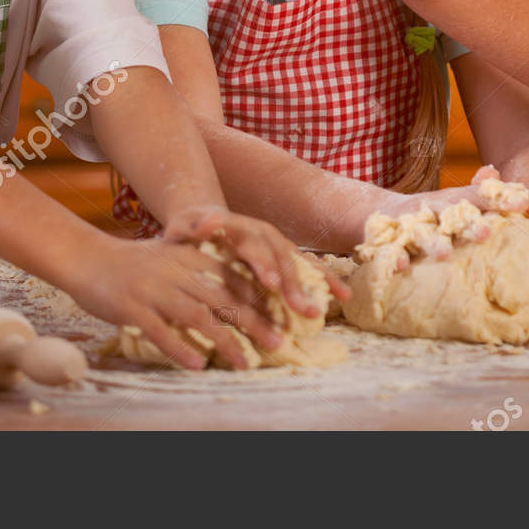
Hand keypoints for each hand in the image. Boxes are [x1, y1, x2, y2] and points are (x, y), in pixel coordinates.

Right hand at [66, 234, 287, 369]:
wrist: (86, 257)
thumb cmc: (131, 262)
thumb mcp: (168, 255)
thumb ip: (196, 268)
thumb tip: (230, 294)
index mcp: (187, 257)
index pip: (230, 277)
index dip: (257, 298)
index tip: (279, 316)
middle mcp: (175, 271)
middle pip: (221, 299)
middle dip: (253, 321)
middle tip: (276, 341)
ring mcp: (153, 290)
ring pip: (197, 317)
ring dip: (224, 341)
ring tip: (243, 363)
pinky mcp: (131, 308)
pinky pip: (160, 331)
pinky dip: (181, 349)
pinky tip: (199, 365)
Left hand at [164, 204, 346, 314]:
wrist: (206, 218)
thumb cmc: (190, 229)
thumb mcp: (184, 225)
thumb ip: (191, 226)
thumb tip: (203, 221)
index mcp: (239, 227)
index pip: (252, 244)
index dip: (262, 263)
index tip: (269, 282)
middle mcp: (263, 233)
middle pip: (280, 258)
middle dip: (290, 282)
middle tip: (297, 305)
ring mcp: (277, 243)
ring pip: (298, 264)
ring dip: (311, 286)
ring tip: (318, 310)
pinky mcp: (285, 254)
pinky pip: (310, 266)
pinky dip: (327, 280)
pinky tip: (344, 296)